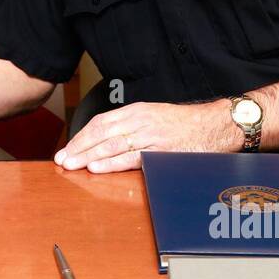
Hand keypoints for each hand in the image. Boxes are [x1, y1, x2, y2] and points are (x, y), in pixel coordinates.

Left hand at [53, 100, 237, 172]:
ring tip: (72, 165)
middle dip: (79, 147)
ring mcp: (150, 135)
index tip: (68, 148)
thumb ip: (132, 127)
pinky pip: (131, 157)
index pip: (101, 123)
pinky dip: (111, 163)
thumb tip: (108, 141)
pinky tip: (96, 167)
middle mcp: (140, 121)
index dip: (81, 136)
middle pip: (101, 133)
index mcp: (137, 111)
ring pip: (112, 144)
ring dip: (88, 156)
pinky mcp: (161, 151)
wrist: (217, 124)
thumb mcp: (155, 117)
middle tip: (62, 160)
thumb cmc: (187, 124)